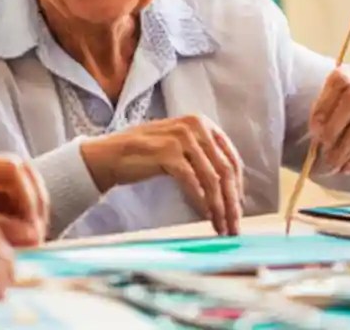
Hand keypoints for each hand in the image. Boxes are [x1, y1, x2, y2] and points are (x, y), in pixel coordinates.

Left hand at [0, 149, 49, 246]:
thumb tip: (32, 235)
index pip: (12, 169)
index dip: (28, 197)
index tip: (31, 228)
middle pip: (25, 176)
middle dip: (35, 208)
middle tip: (36, 237)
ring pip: (26, 189)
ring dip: (33, 215)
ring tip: (31, 242)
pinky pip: (19, 201)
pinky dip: (25, 219)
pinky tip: (23, 240)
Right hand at [79, 115, 244, 235]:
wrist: (110, 155)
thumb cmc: (144, 154)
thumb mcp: (178, 145)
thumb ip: (202, 155)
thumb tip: (230, 187)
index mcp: (201, 123)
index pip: (231, 157)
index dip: (238, 186)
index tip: (238, 208)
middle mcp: (195, 126)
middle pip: (224, 170)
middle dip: (232, 202)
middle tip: (234, 226)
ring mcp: (181, 138)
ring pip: (212, 179)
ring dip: (219, 207)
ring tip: (220, 226)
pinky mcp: (168, 153)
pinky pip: (193, 182)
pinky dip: (202, 202)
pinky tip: (205, 216)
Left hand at [311, 65, 349, 181]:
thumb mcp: (335, 112)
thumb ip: (324, 114)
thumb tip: (317, 128)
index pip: (341, 78)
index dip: (324, 103)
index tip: (314, 125)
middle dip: (334, 123)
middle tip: (321, 142)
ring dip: (344, 144)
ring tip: (332, 158)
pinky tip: (348, 167)